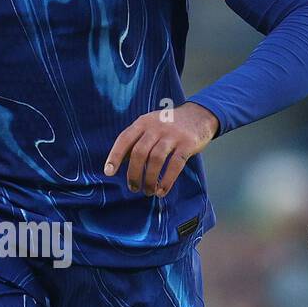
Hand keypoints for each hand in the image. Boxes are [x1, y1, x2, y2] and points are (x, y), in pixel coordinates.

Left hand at [104, 102, 219, 196]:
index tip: (108, 172)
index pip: (125, 139)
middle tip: (133, 188)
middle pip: (139, 152)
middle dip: (134, 173)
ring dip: (149, 179)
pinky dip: (167, 180)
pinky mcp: (187, 143)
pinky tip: (162, 190)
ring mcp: (173, 134)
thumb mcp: (150, 125)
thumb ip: (136, 140)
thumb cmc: (169, 125)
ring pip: (156, 159)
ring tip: (148, 191)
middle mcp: (156, 127)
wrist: (199, 115)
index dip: (115, 156)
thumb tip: (119, 162)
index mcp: (143, 122)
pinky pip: (175, 165)